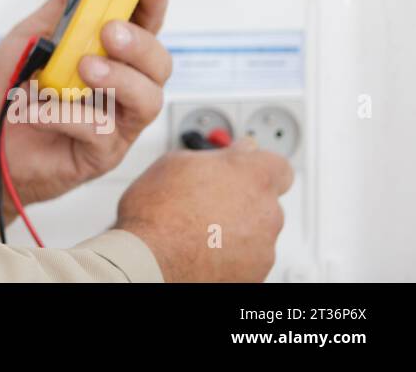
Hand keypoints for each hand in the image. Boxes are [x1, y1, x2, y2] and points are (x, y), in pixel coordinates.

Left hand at [0, 0, 171, 237]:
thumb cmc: (7, 93)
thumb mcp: (27, 40)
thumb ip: (59, 10)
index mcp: (108, 57)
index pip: (145, 27)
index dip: (153, 3)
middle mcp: (122, 90)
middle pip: (159, 63)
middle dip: (140, 43)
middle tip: (109, 32)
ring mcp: (115, 123)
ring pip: (147, 99)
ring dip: (119, 78)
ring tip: (83, 68)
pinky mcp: (100, 154)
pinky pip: (100, 131)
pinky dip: (68, 114)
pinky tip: (40, 108)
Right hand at [114, 137, 293, 280]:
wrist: (150, 260)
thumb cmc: (158, 213)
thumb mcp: (176, 162)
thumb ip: (216, 155)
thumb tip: (229, 155)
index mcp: (253, 177)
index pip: (279, 167)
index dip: (257, 167)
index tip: (242, 168)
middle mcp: (267, 212)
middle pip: (264, 201)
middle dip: (241, 199)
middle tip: (207, 201)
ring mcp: (264, 247)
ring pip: (256, 232)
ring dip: (235, 228)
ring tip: (197, 228)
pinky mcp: (254, 275)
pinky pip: (246, 258)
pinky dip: (229, 254)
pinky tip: (200, 249)